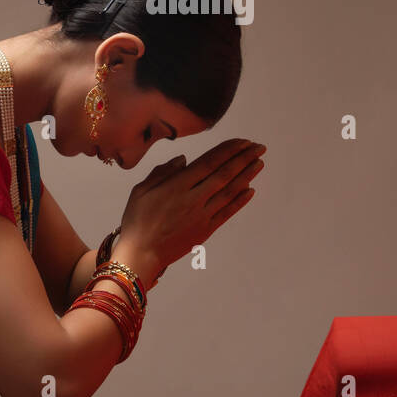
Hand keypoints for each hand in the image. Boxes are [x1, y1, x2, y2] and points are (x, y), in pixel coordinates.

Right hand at [118, 138, 265, 278]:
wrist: (141, 254)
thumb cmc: (137, 221)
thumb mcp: (141, 190)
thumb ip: (162, 172)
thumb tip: (183, 160)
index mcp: (177, 185)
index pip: (209, 162)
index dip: (228, 150)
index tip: (242, 142)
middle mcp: (193, 198)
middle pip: (224, 174)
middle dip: (243, 158)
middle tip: (258, 147)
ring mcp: (202, 215)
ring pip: (229, 191)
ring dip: (246, 175)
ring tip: (259, 163)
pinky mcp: (205, 230)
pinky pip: (227, 212)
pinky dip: (240, 201)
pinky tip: (250, 190)